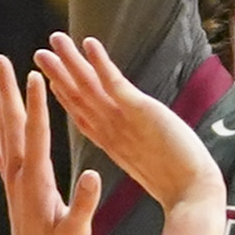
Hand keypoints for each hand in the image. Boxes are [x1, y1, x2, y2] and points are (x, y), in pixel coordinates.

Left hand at [0, 54, 98, 234]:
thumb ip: (85, 205)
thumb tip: (94, 175)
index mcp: (37, 182)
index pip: (37, 134)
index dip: (37, 104)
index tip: (36, 75)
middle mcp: (19, 176)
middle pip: (12, 124)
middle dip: (7, 90)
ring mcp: (13, 182)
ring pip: (4, 132)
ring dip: (0, 102)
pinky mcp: (13, 190)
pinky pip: (3, 152)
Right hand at [34, 33, 223, 219]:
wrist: (195, 195)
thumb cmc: (181, 187)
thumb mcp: (154, 166)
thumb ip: (143, 155)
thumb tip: (147, 152)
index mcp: (114, 145)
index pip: (84, 116)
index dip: (66, 98)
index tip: (51, 81)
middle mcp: (113, 131)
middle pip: (79, 98)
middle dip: (59, 75)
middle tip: (39, 55)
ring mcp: (122, 121)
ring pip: (89, 86)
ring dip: (70, 62)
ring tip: (55, 39)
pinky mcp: (138, 112)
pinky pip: (113, 83)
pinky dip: (99, 63)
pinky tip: (88, 44)